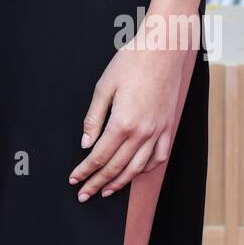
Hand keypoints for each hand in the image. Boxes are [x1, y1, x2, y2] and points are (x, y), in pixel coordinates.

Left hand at [68, 10, 199, 200]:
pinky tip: (134, 172)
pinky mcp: (169, 127)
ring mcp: (159, 132)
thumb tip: (85, 144)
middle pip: (116, 167)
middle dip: (97, 183)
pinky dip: (145, 169)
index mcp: (122, 122)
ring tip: (106, 191)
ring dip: (120, 183)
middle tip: (84, 194)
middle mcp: (142, 132)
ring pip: (137, 168)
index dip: (85, 171)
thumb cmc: (131, 62)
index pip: (99, 156)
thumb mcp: (104, 87)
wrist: (163, 49)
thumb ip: (93, 119)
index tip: (74, 180)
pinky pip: (158, 157)